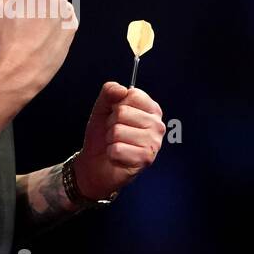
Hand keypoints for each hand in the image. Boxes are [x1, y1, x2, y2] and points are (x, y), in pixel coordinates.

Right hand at [0, 0, 76, 98]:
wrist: (24, 68)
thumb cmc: (11, 39)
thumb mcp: (0, 6)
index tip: (18, 4)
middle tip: (25, 18)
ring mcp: (67, 12)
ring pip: (56, 3)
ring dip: (47, 9)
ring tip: (34, 28)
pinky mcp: (73, 26)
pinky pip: (64, 17)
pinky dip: (56, 22)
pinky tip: (44, 34)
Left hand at [74, 82, 164, 199]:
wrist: (95, 163)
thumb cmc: (102, 135)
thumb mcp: (103, 108)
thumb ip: (110, 92)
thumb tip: (122, 90)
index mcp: (151, 109)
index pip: (132, 95)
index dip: (116, 105)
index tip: (117, 116)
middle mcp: (157, 125)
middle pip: (122, 112)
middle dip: (111, 123)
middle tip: (115, 133)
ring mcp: (154, 143)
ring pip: (118, 131)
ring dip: (111, 139)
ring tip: (116, 144)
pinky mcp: (145, 159)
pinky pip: (117, 149)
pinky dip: (111, 153)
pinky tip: (117, 157)